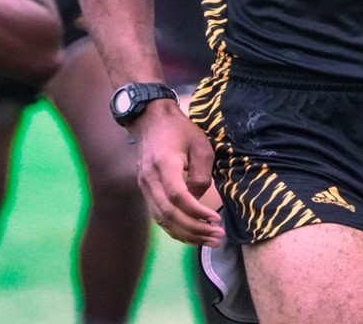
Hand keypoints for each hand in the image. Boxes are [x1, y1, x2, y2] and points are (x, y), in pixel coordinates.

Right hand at [129, 103, 223, 246]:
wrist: (151, 120)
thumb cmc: (179, 130)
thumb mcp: (199, 145)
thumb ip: (201, 174)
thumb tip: (198, 199)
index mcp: (164, 165)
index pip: (178, 197)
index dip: (197, 212)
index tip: (216, 219)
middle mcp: (150, 180)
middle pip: (169, 214)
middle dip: (194, 229)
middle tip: (217, 236)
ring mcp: (145, 187)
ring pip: (162, 219)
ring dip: (186, 234)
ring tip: (209, 240)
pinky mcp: (146, 191)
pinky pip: (159, 216)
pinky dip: (175, 229)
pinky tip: (192, 235)